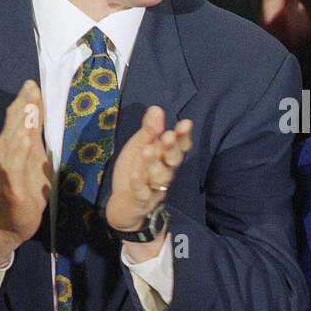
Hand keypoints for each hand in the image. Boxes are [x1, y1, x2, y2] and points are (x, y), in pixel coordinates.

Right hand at [0, 80, 50, 264]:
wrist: (14, 223)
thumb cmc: (27, 189)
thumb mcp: (36, 159)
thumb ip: (35, 136)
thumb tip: (38, 111)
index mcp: (16, 148)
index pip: (22, 121)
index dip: (28, 103)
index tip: (33, 84)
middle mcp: (9, 155)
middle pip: (14, 126)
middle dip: (22, 106)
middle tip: (30, 86)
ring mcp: (8, 169)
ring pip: (12, 141)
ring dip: (20, 123)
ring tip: (28, 105)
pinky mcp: (12, 186)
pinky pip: (14, 167)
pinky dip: (19, 152)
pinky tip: (26, 140)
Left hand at [104, 106, 191, 242]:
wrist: (124, 202)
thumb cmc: (136, 170)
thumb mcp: (140, 145)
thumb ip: (149, 129)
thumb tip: (156, 108)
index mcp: (165, 156)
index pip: (180, 146)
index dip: (183, 136)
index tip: (186, 124)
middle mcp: (164, 171)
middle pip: (172, 161)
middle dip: (171, 149)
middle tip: (168, 137)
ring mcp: (154, 187)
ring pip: (159, 176)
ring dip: (153, 164)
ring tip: (146, 152)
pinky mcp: (142, 201)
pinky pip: (142, 193)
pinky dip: (139, 184)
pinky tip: (135, 174)